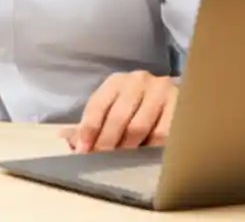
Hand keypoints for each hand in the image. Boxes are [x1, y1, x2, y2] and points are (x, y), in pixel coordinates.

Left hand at [61, 71, 177, 152]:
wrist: (174, 95)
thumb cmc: (138, 105)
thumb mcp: (113, 108)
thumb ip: (91, 124)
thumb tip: (64, 138)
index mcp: (116, 82)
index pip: (97, 105)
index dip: (88, 130)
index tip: (82, 151)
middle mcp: (137, 81)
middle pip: (118, 117)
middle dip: (107, 143)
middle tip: (101, 162)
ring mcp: (160, 90)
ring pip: (140, 126)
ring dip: (129, 149)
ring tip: (122, 164)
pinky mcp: (179, 103)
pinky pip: (164, 132)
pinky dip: (152, 148)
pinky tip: (146, 159)